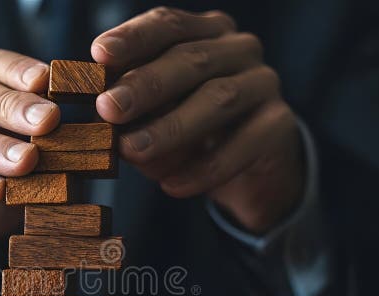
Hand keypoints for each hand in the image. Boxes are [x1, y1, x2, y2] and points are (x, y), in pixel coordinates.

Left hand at [92, 7, 303, 232]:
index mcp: (202, 33)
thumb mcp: (155, 116)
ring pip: (218, 98)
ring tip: (132, 150)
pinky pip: (242, 145)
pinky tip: (171, 186)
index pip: (167, 25)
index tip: (99, 54)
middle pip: (191, 59)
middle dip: (146, 85)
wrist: (250, 167)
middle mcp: (238, 49)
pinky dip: (203, 169)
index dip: (134, 37)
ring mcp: (263, 83)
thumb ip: (133, 112)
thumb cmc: (190, 130)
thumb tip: (101, 120)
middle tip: (108, 108)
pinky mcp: (279, 124)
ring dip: (170, 127)